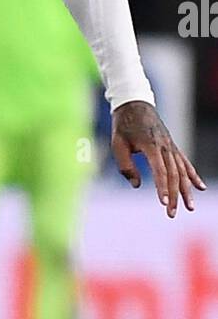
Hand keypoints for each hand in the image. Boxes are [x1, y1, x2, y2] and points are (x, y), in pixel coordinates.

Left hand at [111, 100, 204, 217]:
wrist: (134, 104)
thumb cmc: (123, 125)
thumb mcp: (117, 144)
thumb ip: (125, 166)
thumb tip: (137, 185)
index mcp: (151, 146)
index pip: (160, 171)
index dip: (162, 187)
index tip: (164, 202)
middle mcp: (165, 147)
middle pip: (173, 175)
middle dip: (174, 196)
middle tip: (172, 214)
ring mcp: (171, 146)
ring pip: (182, 171)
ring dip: (187, 190)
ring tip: (190, 207)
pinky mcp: (172, 146)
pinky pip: (185, 163)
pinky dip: (193, 175)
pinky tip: (200, 188)